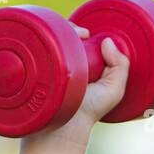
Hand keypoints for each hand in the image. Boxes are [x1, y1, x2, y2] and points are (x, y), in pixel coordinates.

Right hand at [30, 25, 129, 148]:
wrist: (65, 126)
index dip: (82, 30)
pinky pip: (33, 48)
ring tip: (66, 36)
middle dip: (69, 27)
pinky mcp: (32, 68)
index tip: (87, 33)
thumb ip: (121, 66)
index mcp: (78, 62)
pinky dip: (39, 39)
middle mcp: (61, 61)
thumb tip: (108, 41)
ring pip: (47, 37)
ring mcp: (45, 64)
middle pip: (61, 32)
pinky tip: (48, 39)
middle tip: (79, 35)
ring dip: (55, 30)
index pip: (77, 37)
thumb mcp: (114, 89)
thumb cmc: (89, 111)